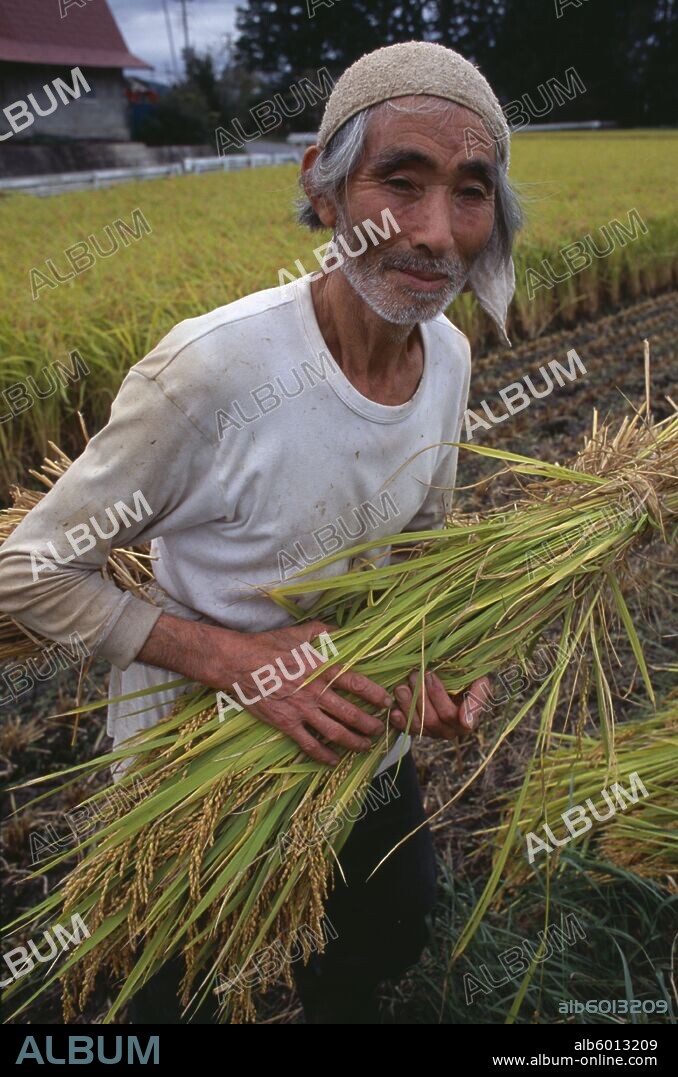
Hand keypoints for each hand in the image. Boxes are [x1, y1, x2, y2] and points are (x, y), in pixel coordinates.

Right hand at [213, 619, 392, 765]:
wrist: (237, 663)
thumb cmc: (268, 645)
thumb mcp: (298, 633)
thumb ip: (322, 632)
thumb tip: (341, 630)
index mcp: (322, 669)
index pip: (357, 684)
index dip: (376, 695)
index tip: (386, 701)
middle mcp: (316, 692)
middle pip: (351, 713)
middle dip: (370, 724)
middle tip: (380, 730)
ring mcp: (301, 710)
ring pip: (335, 732)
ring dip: (354, 741)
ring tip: (365, 746)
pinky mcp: (286, 724)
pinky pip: (309, 744)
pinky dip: (324, 755)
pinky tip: (334, 759)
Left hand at [389, 671, 490, 739]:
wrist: (453, 682)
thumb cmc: (468, 681)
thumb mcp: (479, 683)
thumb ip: (478, 698)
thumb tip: (467, 724)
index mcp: (466, 721)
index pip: (449, 713)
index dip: (438, 695)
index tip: (430, 675)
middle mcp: (449, 731)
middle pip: (431, 719)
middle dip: (420, 695)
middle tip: (414, 674)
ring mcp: (432, 732)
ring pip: (418, 724)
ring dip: (408, 705)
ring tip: (401, 687)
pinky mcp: (418, 730)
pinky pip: (407, 730)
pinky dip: (399, 721)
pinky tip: (393, 711)